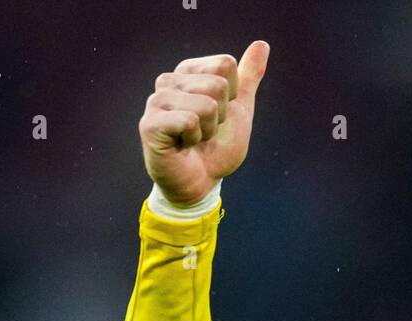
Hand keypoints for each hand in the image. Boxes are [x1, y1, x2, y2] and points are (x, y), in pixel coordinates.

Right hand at [138, 39, 269, 205]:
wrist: (201, 184)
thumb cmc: (216, 148)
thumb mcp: (239, 110)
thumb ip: (248, 78)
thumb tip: (261, 44)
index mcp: (188, 71)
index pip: (226, 64)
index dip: (232, 97)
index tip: (218, 116)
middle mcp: (169, 80)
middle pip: (218, 85)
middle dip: (220, 117)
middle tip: (205, 133)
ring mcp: (156, 100)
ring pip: (207, 105)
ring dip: (208, 131)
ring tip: (194, 140)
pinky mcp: (150, 123)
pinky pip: (190, 121)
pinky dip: (194, 140)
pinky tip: (182, 147)